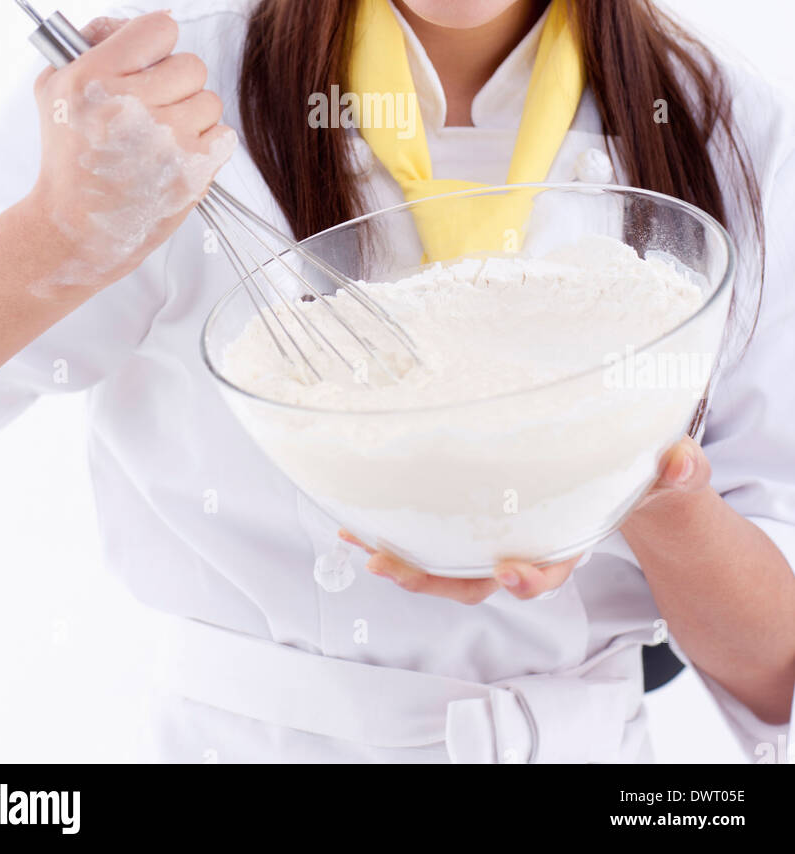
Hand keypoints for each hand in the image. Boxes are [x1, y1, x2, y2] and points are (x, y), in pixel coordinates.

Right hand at [28, 11, 236, 291]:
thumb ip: (94, 41)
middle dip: (175, 84)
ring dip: (189, 116)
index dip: (156, 45)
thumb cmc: (68, 155)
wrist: (76, 228)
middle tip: (151, 108)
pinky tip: (174, 158)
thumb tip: (142, 21)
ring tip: (158, 140)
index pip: (159, 28)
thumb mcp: (56, 87)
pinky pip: (223, 135)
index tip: (148, 62)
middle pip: (192, 65)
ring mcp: (165, 139)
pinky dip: (205, 146)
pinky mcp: (191, 170)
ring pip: (210, 101)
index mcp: (94, 76)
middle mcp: (131, 104)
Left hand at [337, 435, 710, 604]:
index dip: (530, 577)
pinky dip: (395, 530)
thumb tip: (682, 459)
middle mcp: (526, 545)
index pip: (549, 568)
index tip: (512, 571)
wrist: (625, 478)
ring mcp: (494, 535)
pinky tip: (358, 516)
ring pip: (445, 565)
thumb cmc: (640, 476)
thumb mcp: (668, 474)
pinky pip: (430, 532)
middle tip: (394, 567)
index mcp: (571, 537)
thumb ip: (678, 472)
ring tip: (362, 546)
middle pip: (478, 580)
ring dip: (402, 561)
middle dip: (435, 580)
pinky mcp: (470, 517)